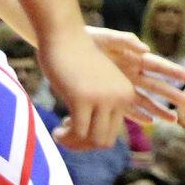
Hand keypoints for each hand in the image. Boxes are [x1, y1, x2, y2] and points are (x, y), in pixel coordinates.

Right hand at [40, 27, 136, 150]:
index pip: (115, 131)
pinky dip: (65, 137)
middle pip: (106, 140)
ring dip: (74, 144)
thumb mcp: (99, 84)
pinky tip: (57, 130)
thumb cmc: (78, 61)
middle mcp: (121, 96)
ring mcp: (104, 98)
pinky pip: (78, 132)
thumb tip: (100, 138)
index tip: (78, 131)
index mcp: (126, 93)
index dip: (94, 138)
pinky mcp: (84, 98)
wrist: (66, 39)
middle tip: (67, 135)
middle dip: (84, 146)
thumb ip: (104, 105)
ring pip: (94, 140)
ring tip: (61, 134)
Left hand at [87, 28, 184, 125]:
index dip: (172, 71)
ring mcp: (120, 86)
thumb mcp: (105, 37)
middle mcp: (131, 72)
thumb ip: (125, 41)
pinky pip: (125, 108)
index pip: (157, 65)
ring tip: (173, 119)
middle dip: (170, 94)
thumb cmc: (86, 39)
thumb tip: (146, 49)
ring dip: (157, 109)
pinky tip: (148, 122)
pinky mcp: (107, 95)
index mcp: (133, 57)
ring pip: (143, 99)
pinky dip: (136, 115)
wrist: (62, 49)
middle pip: (154, 85)